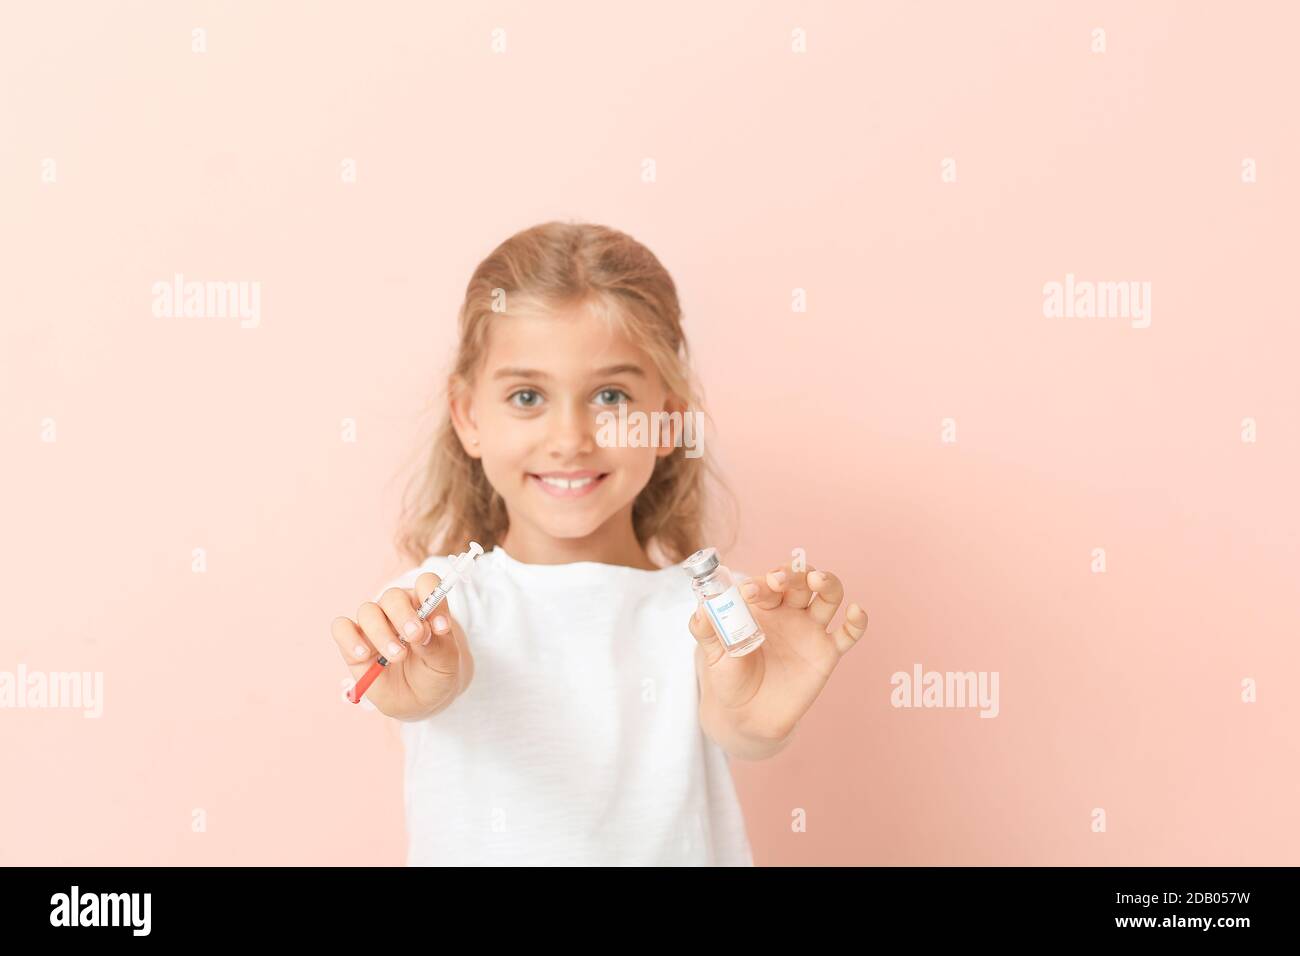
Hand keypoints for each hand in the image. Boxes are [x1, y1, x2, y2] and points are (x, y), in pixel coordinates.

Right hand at [331, 572, 473, 719]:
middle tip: (414, 636)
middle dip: (404, 615)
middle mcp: (397, 610)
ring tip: (397, 656)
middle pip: (393, 596)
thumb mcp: (446, 663)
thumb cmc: (435, 673)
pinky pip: (342, 628)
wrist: (419, 700)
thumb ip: (437, 645)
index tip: (441, 626)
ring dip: (381, 633)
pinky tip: (364, 655)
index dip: (432, 597)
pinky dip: (350, 639)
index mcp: (424, 605)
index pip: (426, 583)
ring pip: (368, 611)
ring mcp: (374, 624)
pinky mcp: (353, 641)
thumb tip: (423, 631)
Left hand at [688, 559, 868, 748]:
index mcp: (762, 606)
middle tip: (779, 580)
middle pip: (799, 580)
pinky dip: (857, 621)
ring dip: (826, 582)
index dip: (760, 582)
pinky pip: (848, 634)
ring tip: (817, 580)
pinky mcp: (827, 652)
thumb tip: (700, 610)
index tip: (749, 592)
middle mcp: (789, 611)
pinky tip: (857, 611)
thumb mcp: (713, 655)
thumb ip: (707, 630)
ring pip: (827, 596)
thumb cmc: (729, 678)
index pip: (766, 582)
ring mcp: (810, 630)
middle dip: (791, 574)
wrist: (748, 716)